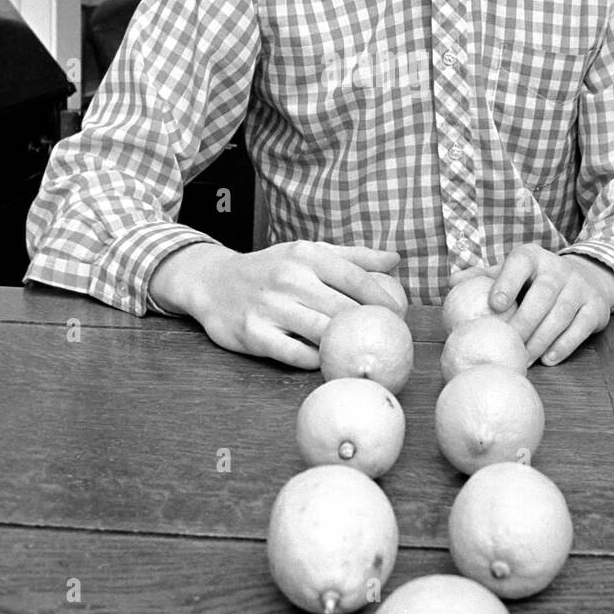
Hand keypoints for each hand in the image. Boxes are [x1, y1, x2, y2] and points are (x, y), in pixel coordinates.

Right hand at [186, 240, 402, 368]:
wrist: (213, 282)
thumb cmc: (271, 268)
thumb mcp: (307, 252)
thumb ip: (352, 256)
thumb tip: (395, 259)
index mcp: (307, 255)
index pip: (356, 278)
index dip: (383, 299)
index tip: (400, 315)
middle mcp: (289, 278)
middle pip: (343, 309)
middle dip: (370, 327)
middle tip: (388, 340)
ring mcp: (270, 307)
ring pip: (322, 333)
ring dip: (344, 346)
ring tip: (361, 354)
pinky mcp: (254, 334)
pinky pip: (295, 354)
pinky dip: (315, 361)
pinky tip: (327, 361)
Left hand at [448, 244, 613, 365]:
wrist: (584, 278)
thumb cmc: (533, 281)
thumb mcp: (510, 272)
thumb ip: (482, 277)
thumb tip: (451, 283)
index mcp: (531, 257)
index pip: (519, 263)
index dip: (507, 281)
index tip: (494, 305)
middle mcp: (558, 268)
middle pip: (543, 293)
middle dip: (524, 321)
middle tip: (508, 344)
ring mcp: (579, 287)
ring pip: (562, 313)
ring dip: (541, 339)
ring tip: (523, 359)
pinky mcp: (596, 307)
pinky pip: (580, 328)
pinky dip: (564, 345)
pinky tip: (548, 359)